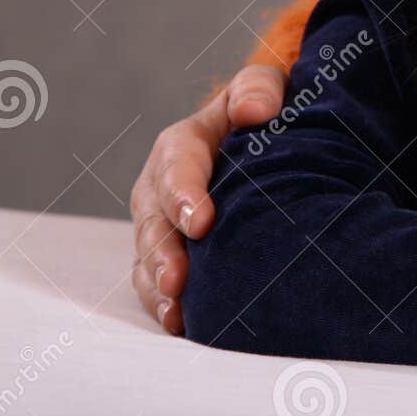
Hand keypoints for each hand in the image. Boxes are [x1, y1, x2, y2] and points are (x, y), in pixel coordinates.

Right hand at [130, 64, 286, 333]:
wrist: (266, 139)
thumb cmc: (264, 112)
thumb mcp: (262, 90)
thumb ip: (258, 90)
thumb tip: (257, 110)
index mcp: (183, 146)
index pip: (177, 166)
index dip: (184, 194)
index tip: (201, 221)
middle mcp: (163, 189)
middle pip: (154, 222)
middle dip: (163, 253)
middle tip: (178, 281)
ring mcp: (165, 227)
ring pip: (150, 258)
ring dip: (159, 287)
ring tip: (177, 313)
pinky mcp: (174, 256)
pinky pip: (160, 282)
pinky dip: (166, 304)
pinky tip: (183, 325)